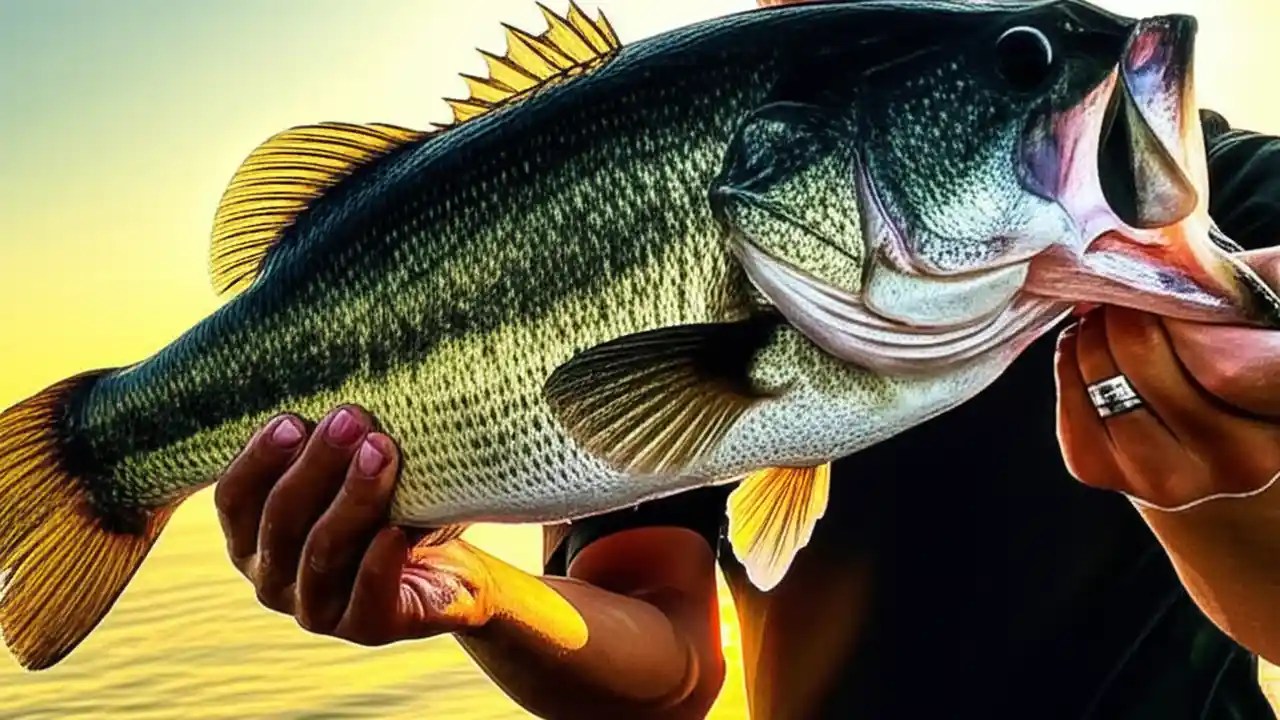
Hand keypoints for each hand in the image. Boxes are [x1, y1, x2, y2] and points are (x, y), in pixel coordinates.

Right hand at [214, 405, 493, 645]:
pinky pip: (364, 595)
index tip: (292, 419)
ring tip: (383, 451)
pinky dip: (378, 559)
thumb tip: (334, 371)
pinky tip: (395, 528)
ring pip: (321, 551)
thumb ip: (332, 442)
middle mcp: (272, 579)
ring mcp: (315, 610)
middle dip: (316, 465)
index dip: (257, 460)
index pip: (234, 500)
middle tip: (352, 419)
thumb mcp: (353, 471)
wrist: (451, 570)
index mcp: (254, 539)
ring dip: (352, 497)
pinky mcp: (364, 629)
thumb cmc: (391, 506)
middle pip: (281, 520)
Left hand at [1056, 250, 1279, 509]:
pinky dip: (1071, 369)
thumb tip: (1172, 246)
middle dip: (1129, 313)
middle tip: (1127, 291)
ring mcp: (1181, 483)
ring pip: (1107, 387)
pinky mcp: (1118, 484)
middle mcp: (1247, 460)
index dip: (1185, 319)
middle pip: (1154, 363)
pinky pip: (1073, 414)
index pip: (1229, 368)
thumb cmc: (1245, 354)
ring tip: (1106, 318)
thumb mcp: (1265, 311)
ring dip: (1093, 338)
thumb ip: (1237, 283)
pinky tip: (1090, 354)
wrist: (1217, 451)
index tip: (1171, 292)